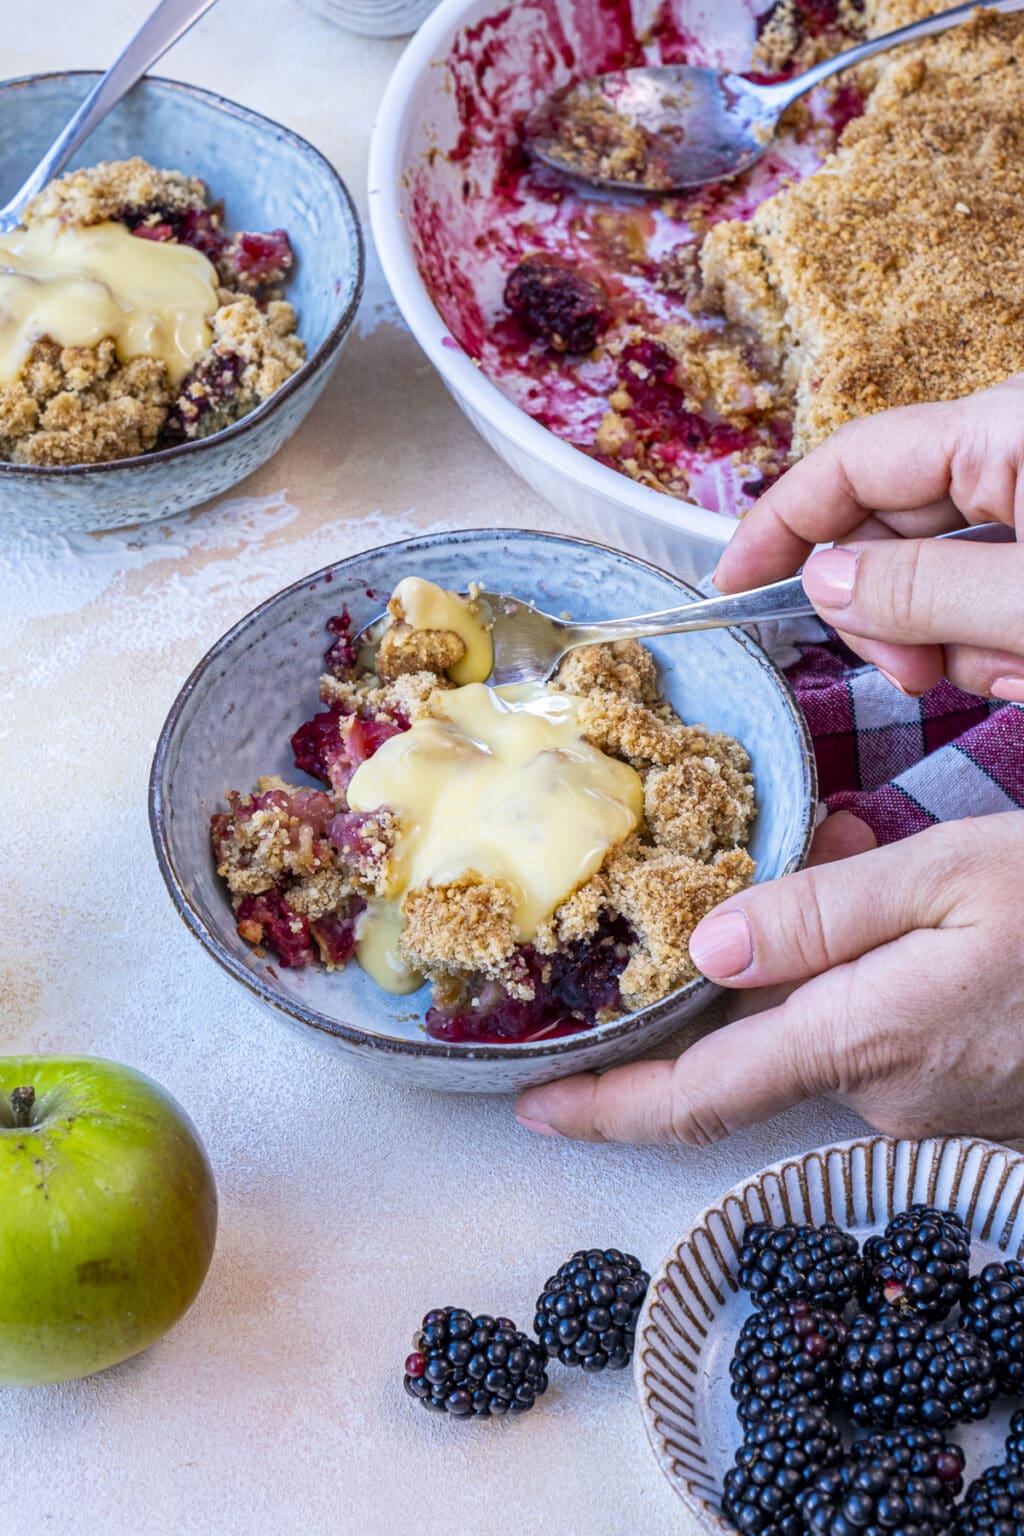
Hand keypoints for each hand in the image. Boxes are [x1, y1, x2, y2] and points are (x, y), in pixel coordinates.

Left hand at [514, 811, 1023, 1144]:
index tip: (534, 1108)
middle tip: (740, 877)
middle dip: (734, 974)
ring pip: (823, 1029)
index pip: (698, 1100)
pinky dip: (865, 977)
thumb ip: (821, 917)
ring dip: (814, 960)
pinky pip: (879, 1037)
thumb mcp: (952, 876)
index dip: (607, 1111)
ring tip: (852, 858)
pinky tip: (910, 912)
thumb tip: (709, 955)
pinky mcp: (964, 1099)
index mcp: (863, 1040)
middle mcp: (883, 1095)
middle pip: (760, 1046)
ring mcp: (928, 1108)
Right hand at [713, 378, 1023, 699]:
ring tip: (1020, 670)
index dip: (780, 526)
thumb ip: (922, 591)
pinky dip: (1003, 638)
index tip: (734, 587)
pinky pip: (994, 589)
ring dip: (961, 642)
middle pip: (893, 529)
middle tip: (913, 676)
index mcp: (1003, 429)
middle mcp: (1013, 447)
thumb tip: (824, 583)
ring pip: (943, 574)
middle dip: (890, 616)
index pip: (850, 462)